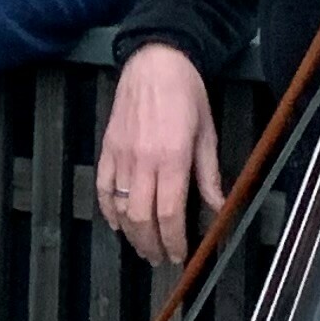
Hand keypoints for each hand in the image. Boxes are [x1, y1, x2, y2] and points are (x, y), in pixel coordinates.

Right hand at [95, 43, 221, 265]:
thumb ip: (208, 174)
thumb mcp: (206, 132)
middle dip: (150, 244)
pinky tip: (116, 223)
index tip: (179, 255)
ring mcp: (121, 156)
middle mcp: (143, 161)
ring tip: (141, 246)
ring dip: (130, 233)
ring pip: (119, 208)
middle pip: (141, 217)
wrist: (154, 62)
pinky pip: (102, 187)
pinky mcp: (107, 149)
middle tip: (159, 258)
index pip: (169, 213)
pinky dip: (107, 210)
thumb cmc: (186, 94)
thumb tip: (218, 206)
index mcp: (172, 158)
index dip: (173, 240)